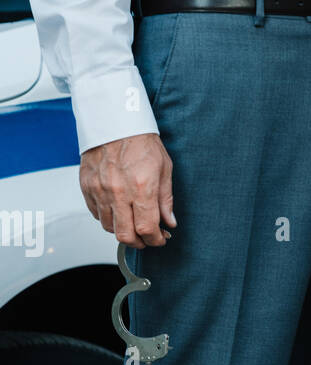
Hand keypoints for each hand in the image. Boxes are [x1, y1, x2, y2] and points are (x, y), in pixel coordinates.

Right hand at [79, 133, 175, 247]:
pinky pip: (95, 213)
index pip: (147, 229)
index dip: (155, 240)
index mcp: (141, 187)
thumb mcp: (164, 168)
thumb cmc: (141, 141)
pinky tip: (118, 211)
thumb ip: (166, 199)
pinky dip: (107, 218)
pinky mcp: (87, 186)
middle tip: (146, 239)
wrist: (115, 121)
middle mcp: (118, 191)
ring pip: (109, 227)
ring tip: (132, 223)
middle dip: (138, 243)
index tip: (160, 239)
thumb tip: (169, 222)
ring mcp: (100, 190)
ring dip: (122, 230)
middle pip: (125, 235)